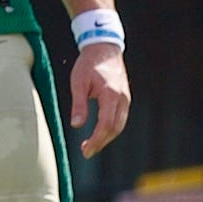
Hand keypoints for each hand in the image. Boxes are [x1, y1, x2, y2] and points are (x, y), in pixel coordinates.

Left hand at [71, 41, 130, 157]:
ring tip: (90, 146)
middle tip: (86, 152)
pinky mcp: (125, 98)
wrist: (104, 49)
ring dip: (106, 138)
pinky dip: (111, 129)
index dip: (96, 140)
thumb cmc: (88, 64)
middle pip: (115, 128)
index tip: (86, 150)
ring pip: (120, 125)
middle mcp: (122, 98)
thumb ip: (79, 104)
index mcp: (110, 94)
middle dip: (101, 142)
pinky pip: (120, 118)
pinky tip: (99, 133)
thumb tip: (76, 125)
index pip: (106, 124)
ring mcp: (126, 99)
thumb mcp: (78, 82)